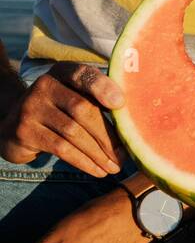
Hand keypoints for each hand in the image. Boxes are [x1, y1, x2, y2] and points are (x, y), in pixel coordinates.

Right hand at [0, 62, 126, 175]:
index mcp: (62, 72)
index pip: (83, 75)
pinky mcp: (25, 131)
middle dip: (107, 135)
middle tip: (123, 155)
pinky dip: (83, 161)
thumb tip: (132, 120)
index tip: (120, 103)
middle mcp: (45, 86)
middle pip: (83, 109)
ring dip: (98, 153)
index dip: (102, 87)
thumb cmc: (57, 111)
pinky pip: (61, 148)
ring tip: (114, 167)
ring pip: (73, 132)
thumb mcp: (72, 97)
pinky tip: (97, 170)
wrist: (13, 125)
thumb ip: (96, 99)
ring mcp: (31, 108)